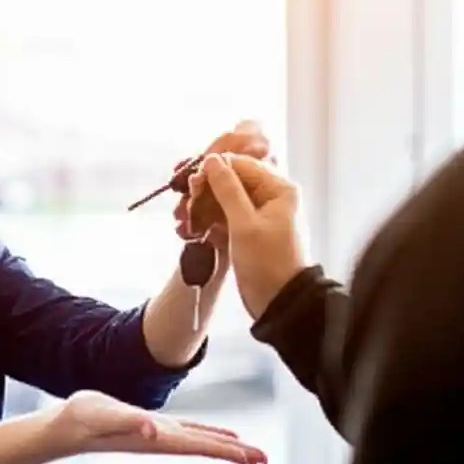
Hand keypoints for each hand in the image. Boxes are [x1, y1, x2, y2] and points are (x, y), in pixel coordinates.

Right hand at [48, 390, 266, 463]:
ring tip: (250, 453)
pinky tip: (217, 435)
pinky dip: (208, 434)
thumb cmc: (83, 419)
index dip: (228, 450)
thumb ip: (129, 421)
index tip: (253, 457)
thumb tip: (152, 428)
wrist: (65, 426)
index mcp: (157, 438)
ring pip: (201, 441)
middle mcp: (162, 439)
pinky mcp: (151, 425)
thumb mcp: (106, 414)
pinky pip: (188, 432)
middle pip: (207, 447)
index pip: (200, 445)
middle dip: (236, 453)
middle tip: (265, 459)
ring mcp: (158, 434)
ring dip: (227, 447)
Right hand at [195, 154, 306, 319]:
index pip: (242, 164)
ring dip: (204, 206)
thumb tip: (211, 160)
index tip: (190, 181)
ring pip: (226, 199)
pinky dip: (209, 220)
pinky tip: (190, 228)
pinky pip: (226, 216)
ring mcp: (260, 214)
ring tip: (183, 219)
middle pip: (233, 180)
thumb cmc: (268, 262)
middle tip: (184, 204)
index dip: (215, 169)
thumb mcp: (244, 224)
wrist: (280, 303)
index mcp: (279, 189)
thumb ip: (227, 189)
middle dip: (206, 189)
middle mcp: (272, 196)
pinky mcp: (250, 231)